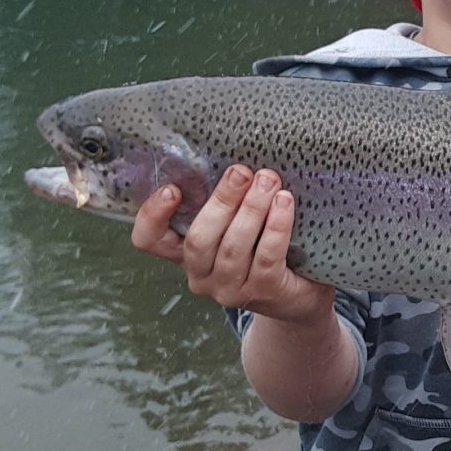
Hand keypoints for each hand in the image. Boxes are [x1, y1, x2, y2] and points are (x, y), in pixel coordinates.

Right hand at [131, 164, 333, 323]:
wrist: (301, 290)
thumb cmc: (263, 247)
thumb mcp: (234, 223)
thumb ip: (225, 200)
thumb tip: (232, 159)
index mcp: (185, 253)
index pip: (149, 240)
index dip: (152, 216)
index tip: (172, 189)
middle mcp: (201, 275)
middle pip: (199, 239)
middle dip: (222, 201)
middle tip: (241, 172)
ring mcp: (230, 288)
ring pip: (233, 247)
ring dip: (252, 209)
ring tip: (268, 181)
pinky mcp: (263, 291)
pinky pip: (266, 256)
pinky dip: (276, 226)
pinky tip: (285, 202)